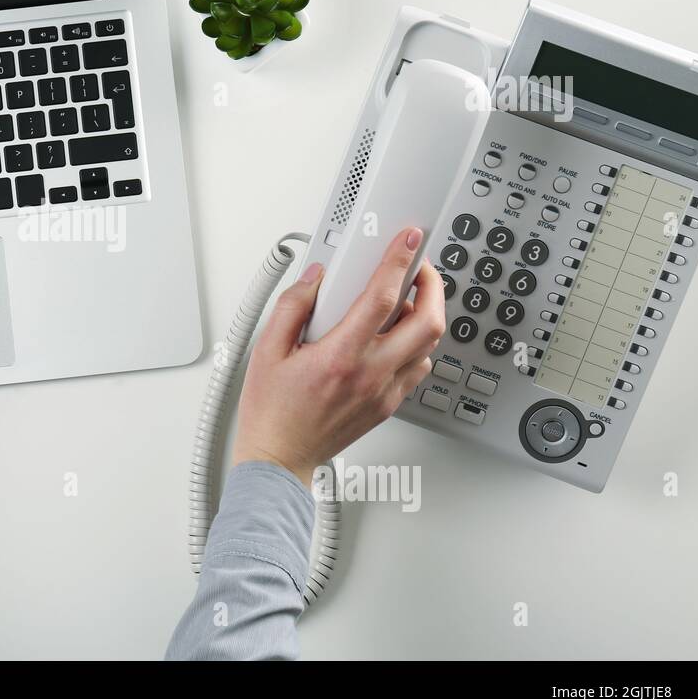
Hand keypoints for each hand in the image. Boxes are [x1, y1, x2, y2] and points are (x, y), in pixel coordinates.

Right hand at [233, 228, 445, 486]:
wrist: (280, 457)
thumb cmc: (271, 411)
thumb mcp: (266, 350)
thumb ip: (292, 306)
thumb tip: (315, 279)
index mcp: (340, 357)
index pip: (383, 298)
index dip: (400, 262)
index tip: (407, 241)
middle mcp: (370, 375)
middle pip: (427, 322)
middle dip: (432, 286)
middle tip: (418, 269)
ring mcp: (384, 393)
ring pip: (428, 346)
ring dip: (424, 318)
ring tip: (403, 304)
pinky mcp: (388, 406)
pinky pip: (417, 368)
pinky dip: (415, 346)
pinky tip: (393, 339)